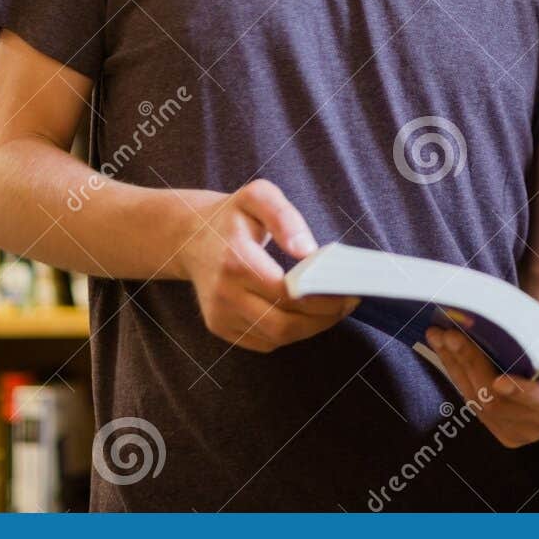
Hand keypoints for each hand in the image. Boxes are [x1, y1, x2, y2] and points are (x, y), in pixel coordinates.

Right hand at [178, 178, 356, 352]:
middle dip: (322, 319)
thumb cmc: (232, 216)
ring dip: (310, 328)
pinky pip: (264, 341)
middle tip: (346, 304)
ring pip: (276, 337)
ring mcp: (219, 314)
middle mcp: (223, 293)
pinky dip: (290, 332)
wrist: (190, 237)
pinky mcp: (220, 327)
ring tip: (331, 309)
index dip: (322, 299)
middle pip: (283, 324)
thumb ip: (285, 217)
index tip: (348, 293)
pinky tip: (305, 314)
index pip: (287, 293)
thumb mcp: (258, 196)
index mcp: (235, 259)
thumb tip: (307, 251)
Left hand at [425, 326, 538, 447]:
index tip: (499, 381)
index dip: (519, 396)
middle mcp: (536, 424)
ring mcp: (513, 428)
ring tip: (439, 332)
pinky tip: (441, 346)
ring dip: (455, 365)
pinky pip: (471, 400)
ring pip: (476, 399)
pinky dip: (455, 372)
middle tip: (449, 332)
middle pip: (495, 398)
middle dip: (470, 363)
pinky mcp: (497, 425)